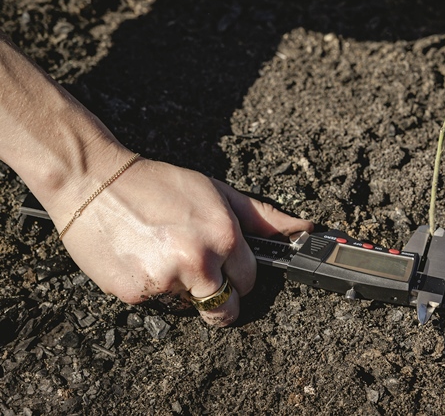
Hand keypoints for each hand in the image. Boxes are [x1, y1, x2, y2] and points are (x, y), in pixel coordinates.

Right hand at [56, 155, 312, 325]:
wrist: (94, 182)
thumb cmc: (158, 184)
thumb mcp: (216, 192)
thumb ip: (262, 217)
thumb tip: (304, 229)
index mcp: (224, 236)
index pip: (249, 281)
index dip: (239, 276)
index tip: (228, 268)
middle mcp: (199, 261)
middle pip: (225, 308)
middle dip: (218, 297)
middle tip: (197, 272)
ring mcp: (167, 280)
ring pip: (188, 306)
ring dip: (180, 290)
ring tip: (163, 253)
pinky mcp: (135, 293)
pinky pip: (155, 303)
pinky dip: (150, 287)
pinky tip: (141, 258)